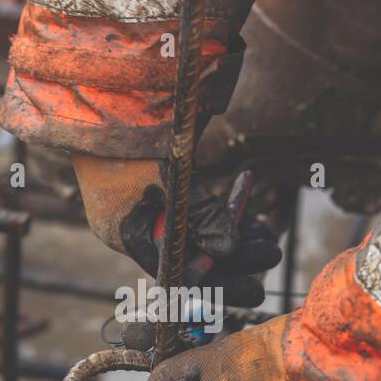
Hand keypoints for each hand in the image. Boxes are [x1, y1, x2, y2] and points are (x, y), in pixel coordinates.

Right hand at [71, 153, 280, 308]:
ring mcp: (143, 203)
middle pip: (189, 256)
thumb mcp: (170, 177)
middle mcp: (134, 224)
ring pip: (195, 235)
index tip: (254, 290)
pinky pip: (193, 213)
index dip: (218, 283)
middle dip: (234, 259)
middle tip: (272, 254)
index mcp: (125, 232)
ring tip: (268, 235)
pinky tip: (249, 218)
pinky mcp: (157, 184)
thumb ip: (199, 213)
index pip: (176, 274)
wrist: (109, 90)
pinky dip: (220, 216)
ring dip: (232, 238)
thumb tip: (229, 250)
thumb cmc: (132, 134)